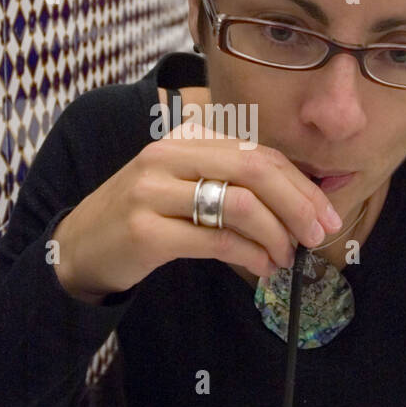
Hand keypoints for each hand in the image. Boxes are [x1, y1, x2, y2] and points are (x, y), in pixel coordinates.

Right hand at [51, 121, 341, 301]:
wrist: (79, 248)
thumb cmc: (144, 218)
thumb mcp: (185, 187)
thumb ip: (233, 185)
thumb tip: (302, 207)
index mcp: (185, 138)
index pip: (258, 152)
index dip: (301, 184)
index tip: (326, 214)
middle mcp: (168, 156)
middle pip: (255, 170)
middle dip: (298, 204)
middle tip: (319, 236)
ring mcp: (153, 191)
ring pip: (239, 204)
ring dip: (275, 236)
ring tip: (284, 258)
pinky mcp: (146, 231)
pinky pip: (215, 239)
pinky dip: (249, 255)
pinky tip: (261, 267)